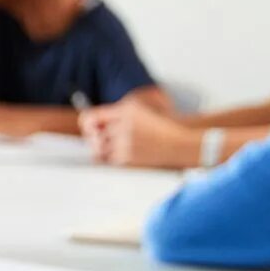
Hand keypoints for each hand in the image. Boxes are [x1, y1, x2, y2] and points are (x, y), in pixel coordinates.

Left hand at [81, 99, 199, 167]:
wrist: (183, 143)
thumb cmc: (163, 127)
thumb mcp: (142, 111)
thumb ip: (118, 115)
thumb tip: (88, 125)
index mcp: (126, 109)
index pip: (90, 117)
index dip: (86, 126)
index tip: (91, 131)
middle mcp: (123, 123)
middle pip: (94, 136)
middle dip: (97, 141)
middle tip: (104, 143)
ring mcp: (126, 141)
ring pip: (100, 150)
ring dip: (106, 151)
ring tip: (121, 149)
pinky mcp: (129, 157)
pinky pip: (110, 161)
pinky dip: (115, 160)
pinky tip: (127, 156)